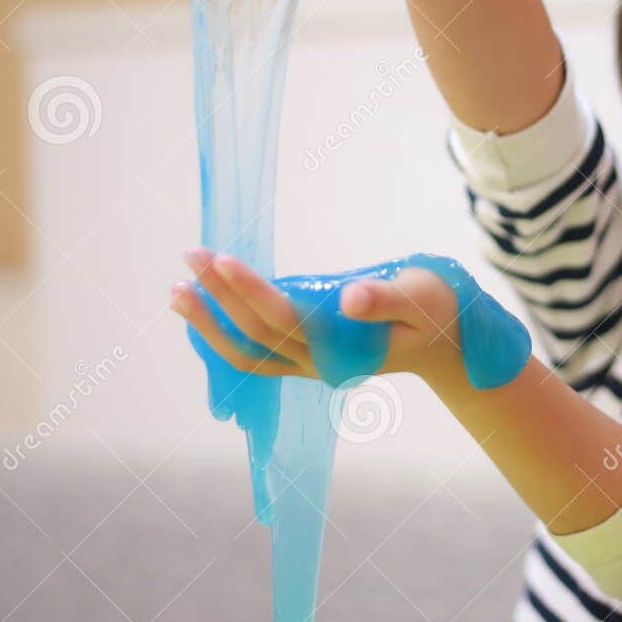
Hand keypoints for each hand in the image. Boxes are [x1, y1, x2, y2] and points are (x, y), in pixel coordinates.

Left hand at [169, 249, 464, 384]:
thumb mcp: (420, 297)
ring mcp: (308, 366)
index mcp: (344, 346)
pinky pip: (255, 353)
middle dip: (218, 297)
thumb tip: (348, 295)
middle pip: (255, 334)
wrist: (443, 343)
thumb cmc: (434, 310)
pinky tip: (203, 309)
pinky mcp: (304, 359)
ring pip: (247, 353)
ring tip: (177, 291)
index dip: (249, 292)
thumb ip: (386, 298)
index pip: (284, 320)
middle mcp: (318, 363)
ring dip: (209, 324)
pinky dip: (223, 334)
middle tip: (190, 255)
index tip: (221, 260)